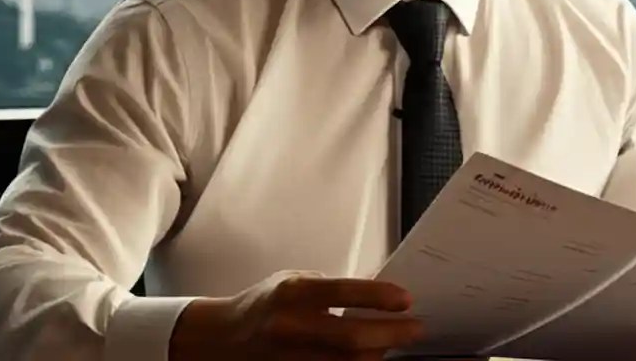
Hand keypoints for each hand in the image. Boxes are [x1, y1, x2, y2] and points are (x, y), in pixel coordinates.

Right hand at [169, 270, 423, 360]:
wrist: (221, 338)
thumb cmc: (267, 304)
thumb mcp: (295, 283)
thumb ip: (331, 289)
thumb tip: (379, 295)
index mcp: (293, 293)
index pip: (343, 292)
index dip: (379, 297)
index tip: (406, 301)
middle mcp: (289, 326)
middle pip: (350, 337)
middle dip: (390, 334)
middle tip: (414, 329)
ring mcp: (287, 357)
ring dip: (375, 355)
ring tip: (393, 344)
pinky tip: (368, 359)